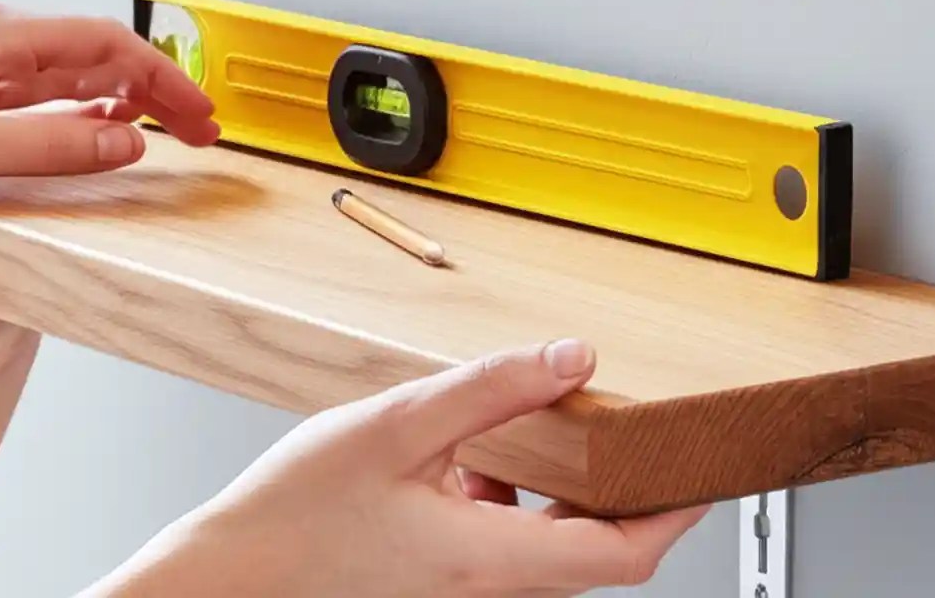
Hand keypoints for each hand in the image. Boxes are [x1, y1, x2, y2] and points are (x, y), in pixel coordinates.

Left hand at [0, 0, 216, 210]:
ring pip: (71, 76)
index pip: (107, 45)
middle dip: (155, 92)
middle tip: (200, 128)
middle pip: (96, 57)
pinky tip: (99, 131)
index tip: (200, 113)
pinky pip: (39, 95)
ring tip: (164, 133)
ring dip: (122, 102)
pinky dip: (79, 113)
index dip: (164, 79)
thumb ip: (53, 148)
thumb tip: (127, 145)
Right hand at [89, 340, 709, 596]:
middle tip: (627, 433)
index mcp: (488, 558)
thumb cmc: (293, 515)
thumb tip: (571, 359)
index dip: (676, 512)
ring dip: (559, 493)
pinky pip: (508, 550)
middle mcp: (487, 590)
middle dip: (621, 491)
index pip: (624, 553)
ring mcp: (463, 594)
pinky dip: (511, 505)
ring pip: (550, 549)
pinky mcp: (441, 586)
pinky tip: (468, 467)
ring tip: (533, 437)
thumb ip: (490, 388)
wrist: (232, 575)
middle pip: (594, 552)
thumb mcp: (396, 426)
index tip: (702, 470)